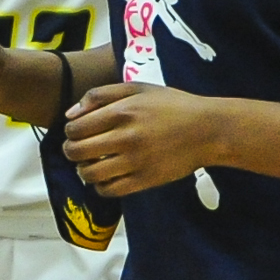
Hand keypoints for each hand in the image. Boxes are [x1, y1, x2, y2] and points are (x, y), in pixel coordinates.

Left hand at [63, 83, 226, 196]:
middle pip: (77, 152)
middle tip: (78, 149)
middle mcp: (126, 137)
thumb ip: (100, 95)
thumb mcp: (137, 89)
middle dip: (71, 150)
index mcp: (122, 112)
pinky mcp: (146, 180)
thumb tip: (70, 115)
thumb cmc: (171, 106)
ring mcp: (136, 161)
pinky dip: (100, 186)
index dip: (69, 132)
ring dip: (83, 170)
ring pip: (89, 174)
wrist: (209, 130)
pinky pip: (109, 190)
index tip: (77, 132)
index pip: (75, 128)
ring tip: (91, 164)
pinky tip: (106, 177)